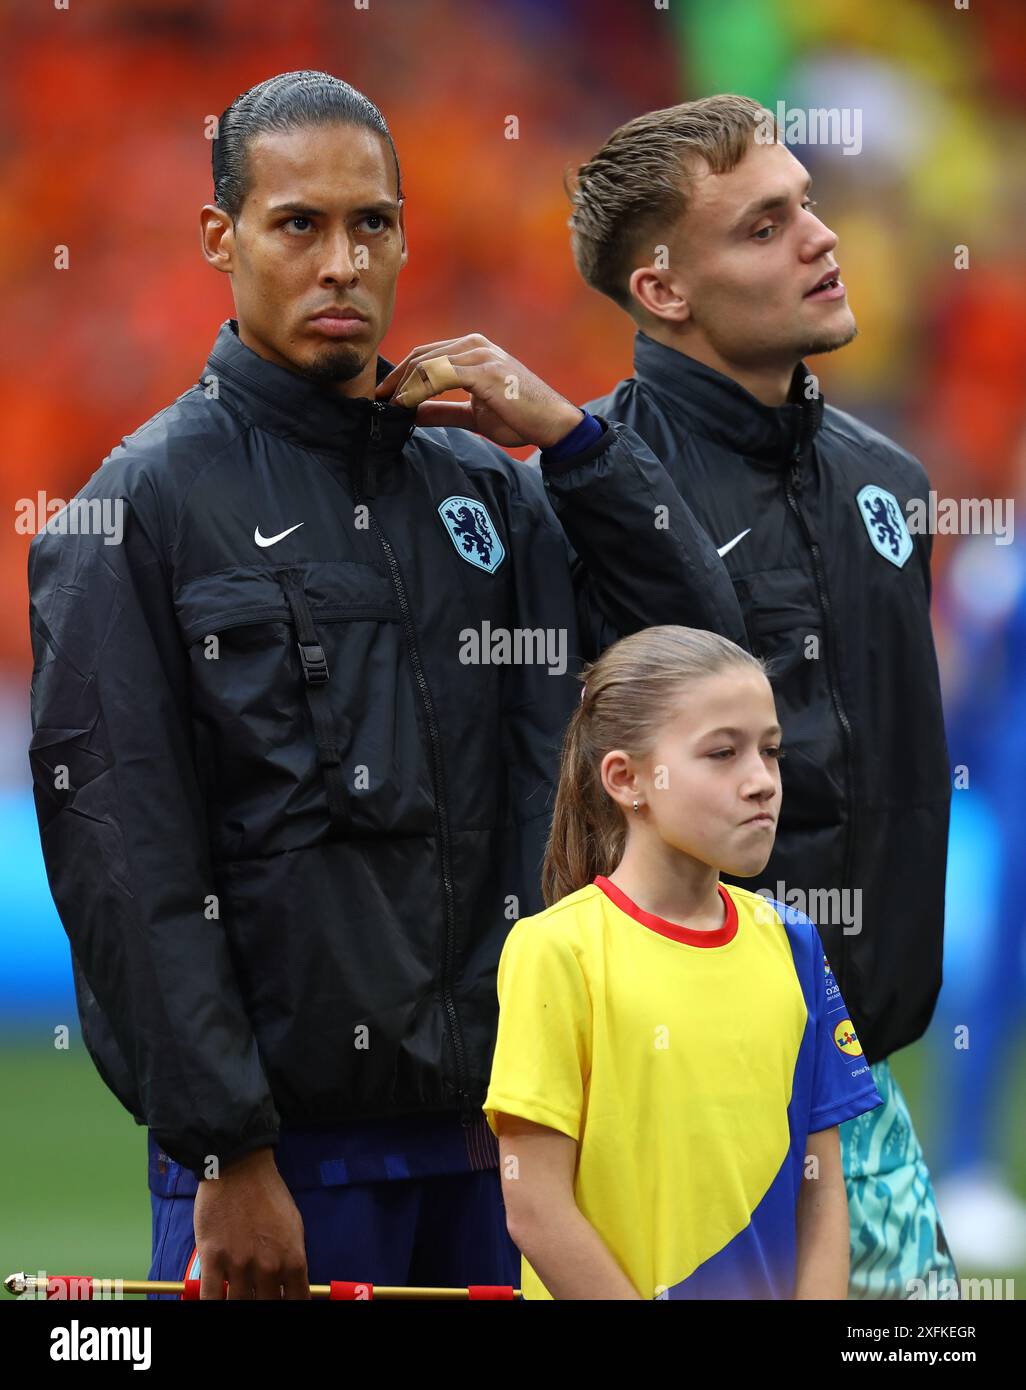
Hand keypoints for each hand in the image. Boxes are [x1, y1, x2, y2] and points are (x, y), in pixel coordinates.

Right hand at [193, 1146, 309, 1298]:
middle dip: (262, 1303)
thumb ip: (291, 1259)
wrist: (240, 1168)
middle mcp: (268, 1267)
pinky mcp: (212, 1258)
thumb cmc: (268, 1194)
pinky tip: (214, 1302)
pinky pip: (210, 1297)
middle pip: (266, 1306)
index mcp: (292, 1259)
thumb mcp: (293, 1226)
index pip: (296, 1301)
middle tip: (256, 1295)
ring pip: (238, 1305)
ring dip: (238, 1303)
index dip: (289, 1306)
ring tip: (237, 1295)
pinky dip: (212, 1304)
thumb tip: (290, 1286)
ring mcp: (239, 1264)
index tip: (281, 1302)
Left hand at [375, 333, 583, 447]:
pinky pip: (439, 376)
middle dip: (395, 379)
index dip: (401, 375)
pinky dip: (417, 391)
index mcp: (472, 349)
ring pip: (426, 364)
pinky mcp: (483, 371)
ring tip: (389, 408)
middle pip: (421, 356)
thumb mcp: (473, 415)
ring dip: (403, 387)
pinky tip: (406, 407)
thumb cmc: (519, 417)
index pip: (426, 355)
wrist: (554, 424)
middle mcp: (474, 345)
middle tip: (377, 401)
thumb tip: (412, 413)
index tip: (383, 397)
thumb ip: (442, 411)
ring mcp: (479, 355)